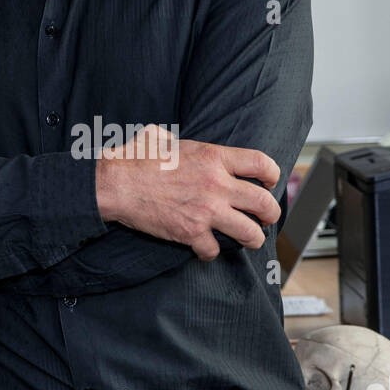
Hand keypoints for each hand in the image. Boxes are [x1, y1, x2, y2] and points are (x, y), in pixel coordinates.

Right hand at [95, 124, 280, 261]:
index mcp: (213, 157)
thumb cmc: (136, 159)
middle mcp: (217, 184)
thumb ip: (179, 142)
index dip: (272, 174)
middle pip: (264, 202)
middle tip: (267, 217)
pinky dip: (211, 252)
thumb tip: (171, 140)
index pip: (261, 163)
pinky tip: (206, 248)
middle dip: (271, 213)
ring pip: (250, 232)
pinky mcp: (191, 233)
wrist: (117, 183)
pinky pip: (214, 250)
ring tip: (250, 239)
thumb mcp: (163, 137)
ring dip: (253, 238)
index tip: (270, 181)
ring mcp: (206, 211)